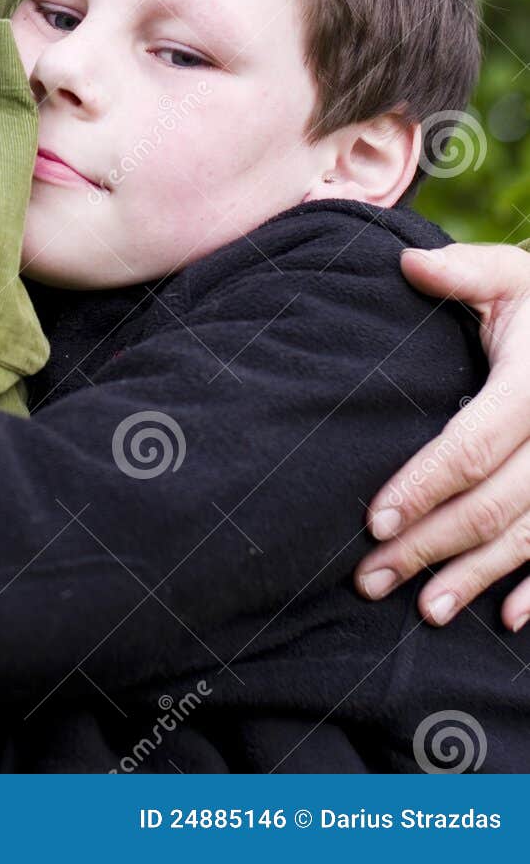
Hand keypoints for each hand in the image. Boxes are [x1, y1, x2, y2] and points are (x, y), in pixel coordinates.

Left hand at [354, 241, 529, 630]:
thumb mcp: (508, 277)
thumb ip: (461, 273)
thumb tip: (408, 265)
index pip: (472, 446)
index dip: (424, 486)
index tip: (373, 519)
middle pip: (492, 505)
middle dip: (430, 546)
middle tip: (370, 578)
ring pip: (527, 536)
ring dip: (476, 577)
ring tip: (423, 609)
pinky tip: (506, 620)